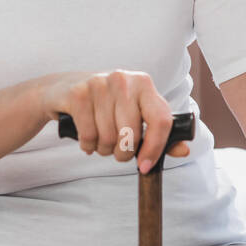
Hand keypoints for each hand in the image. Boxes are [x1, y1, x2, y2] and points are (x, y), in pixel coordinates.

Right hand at [38, 70, 189, 173]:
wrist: (62, 89)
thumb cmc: (105, 105)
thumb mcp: (134, 113)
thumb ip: (159, 133)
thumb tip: (183, 150)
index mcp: (144, 84)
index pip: (161, 120)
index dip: (155, 148)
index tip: (145, 166)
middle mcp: (124, 80)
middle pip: (132, 134)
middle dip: (123, 152)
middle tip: (116, 151)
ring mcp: (99, 84)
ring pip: (109, 137)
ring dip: (104, 149)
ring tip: (100, 141)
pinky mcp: (78, 94)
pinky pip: (89, 135)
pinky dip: (88, 145)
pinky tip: (87, 139)